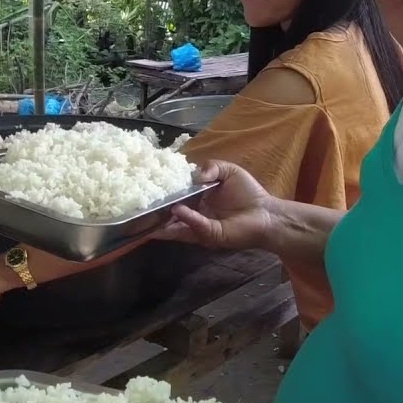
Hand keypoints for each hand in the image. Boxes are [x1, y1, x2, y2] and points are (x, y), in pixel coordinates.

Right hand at [154, 160, 274, 250]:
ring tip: (145, 216)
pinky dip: (187, 219)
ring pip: (176, 226)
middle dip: (153, 214)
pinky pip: (195, 226)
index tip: (147, 188)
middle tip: (136, 209)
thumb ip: (211, 167)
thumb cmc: (248, 193)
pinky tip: (178, 210)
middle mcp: (193, 215)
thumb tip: (194, 176)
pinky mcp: (210, 235)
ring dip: (162, 221)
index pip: (174, 197)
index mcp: (196, 200)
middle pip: (169, 216)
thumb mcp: (229, 171)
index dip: (162, 194)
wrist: (266, 213)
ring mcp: (200, 227)